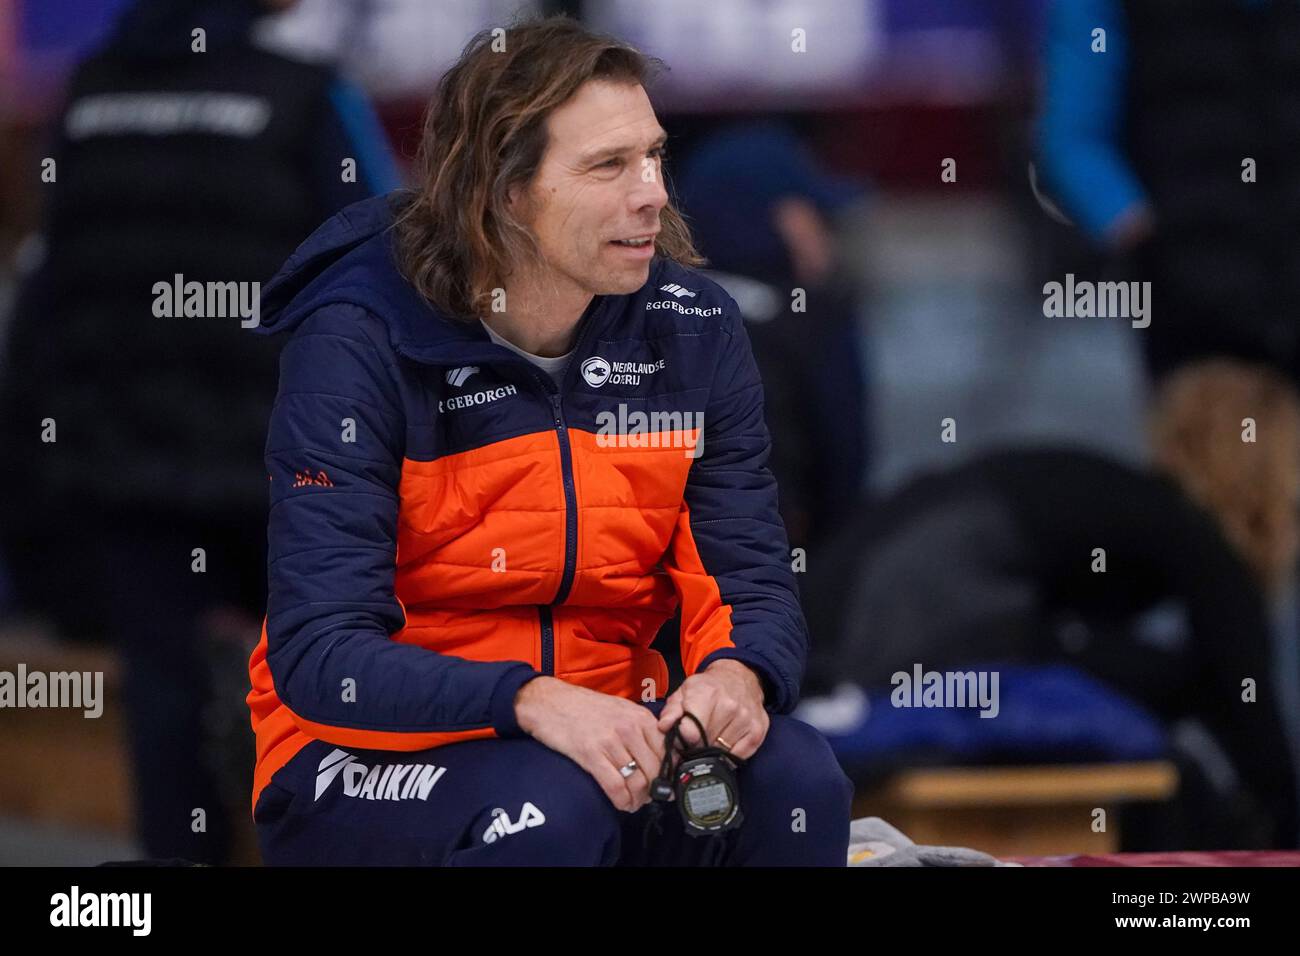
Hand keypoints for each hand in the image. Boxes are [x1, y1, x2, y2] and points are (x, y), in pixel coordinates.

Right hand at [513, 677, 665, 811]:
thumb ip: (641, 728)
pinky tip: (622, 804)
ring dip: (638, 800)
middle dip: (653, 790)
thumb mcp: (621, 709)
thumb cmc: (585, 707)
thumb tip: (659, 754)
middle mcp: (629, 728)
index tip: (665, 784)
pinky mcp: (591, 754)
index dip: (667, 773)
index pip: (666, 752)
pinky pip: (615, 786)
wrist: (550, 702)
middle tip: (648, 798)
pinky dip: (622, 801)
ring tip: (634, 803)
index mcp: (640, 717)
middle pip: (654, 770)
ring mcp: (610, 741)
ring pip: (637, 781)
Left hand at [656, 660, 768, 760]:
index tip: (680, 740)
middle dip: (695, 746)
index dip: (681, 740)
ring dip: (712, 750)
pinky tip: (724, 741)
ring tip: (709, 737)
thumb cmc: (709, 688)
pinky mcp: (758, 731)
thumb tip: (663, 727)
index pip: (691, 731)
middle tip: (694, 739)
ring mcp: (746, 719)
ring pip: (721, 752)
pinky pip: (737, 756)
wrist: (740, 677)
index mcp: (707, 694)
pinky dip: (728, 754)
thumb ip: (671, 710)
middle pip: (705, 744)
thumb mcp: (685, 691)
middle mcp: (730, 706)